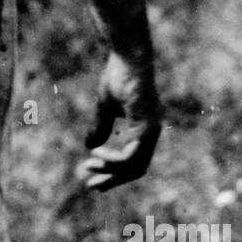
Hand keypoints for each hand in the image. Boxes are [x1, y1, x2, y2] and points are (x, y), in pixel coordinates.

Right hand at [78, 0, 160, 192]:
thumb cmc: (118, 75)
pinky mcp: (147, 126)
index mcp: (143, 128)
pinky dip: (114, 159)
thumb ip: (100, 126)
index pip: (132, 160)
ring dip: (110, 171)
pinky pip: (132, 154)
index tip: (91, 175)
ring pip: (134, 165)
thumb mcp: (105, 106)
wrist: (128, 56)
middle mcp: (151, 132)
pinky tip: (97, 153)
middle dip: (112, 179)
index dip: (113, 172)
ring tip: (89, 166)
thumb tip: (90, 145)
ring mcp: (151, 130)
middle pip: (135, 169)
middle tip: (89, 185)